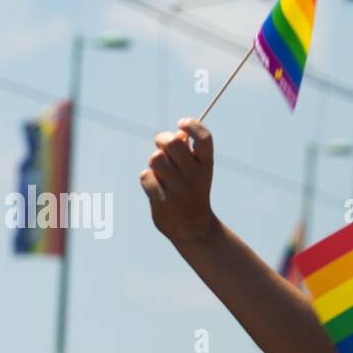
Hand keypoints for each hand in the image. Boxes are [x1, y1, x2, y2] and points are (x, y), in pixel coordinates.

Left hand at [139, 119, 218, 244]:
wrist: (194, 229)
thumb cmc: (193, 192)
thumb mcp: (198, 171)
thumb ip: (188, 151)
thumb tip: (178, 132)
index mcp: (207, 166)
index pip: (204, 138)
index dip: (192, 125)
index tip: (181, 123)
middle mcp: (195, 176)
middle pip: (172, 142)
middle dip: (161, 139)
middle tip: (161, 145)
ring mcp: (179, 190)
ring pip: (156, 158)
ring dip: (154, 162)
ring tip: (161, 172)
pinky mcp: (163, 201)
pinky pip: (146, 177)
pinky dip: (148, 180)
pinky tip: (158, 189)